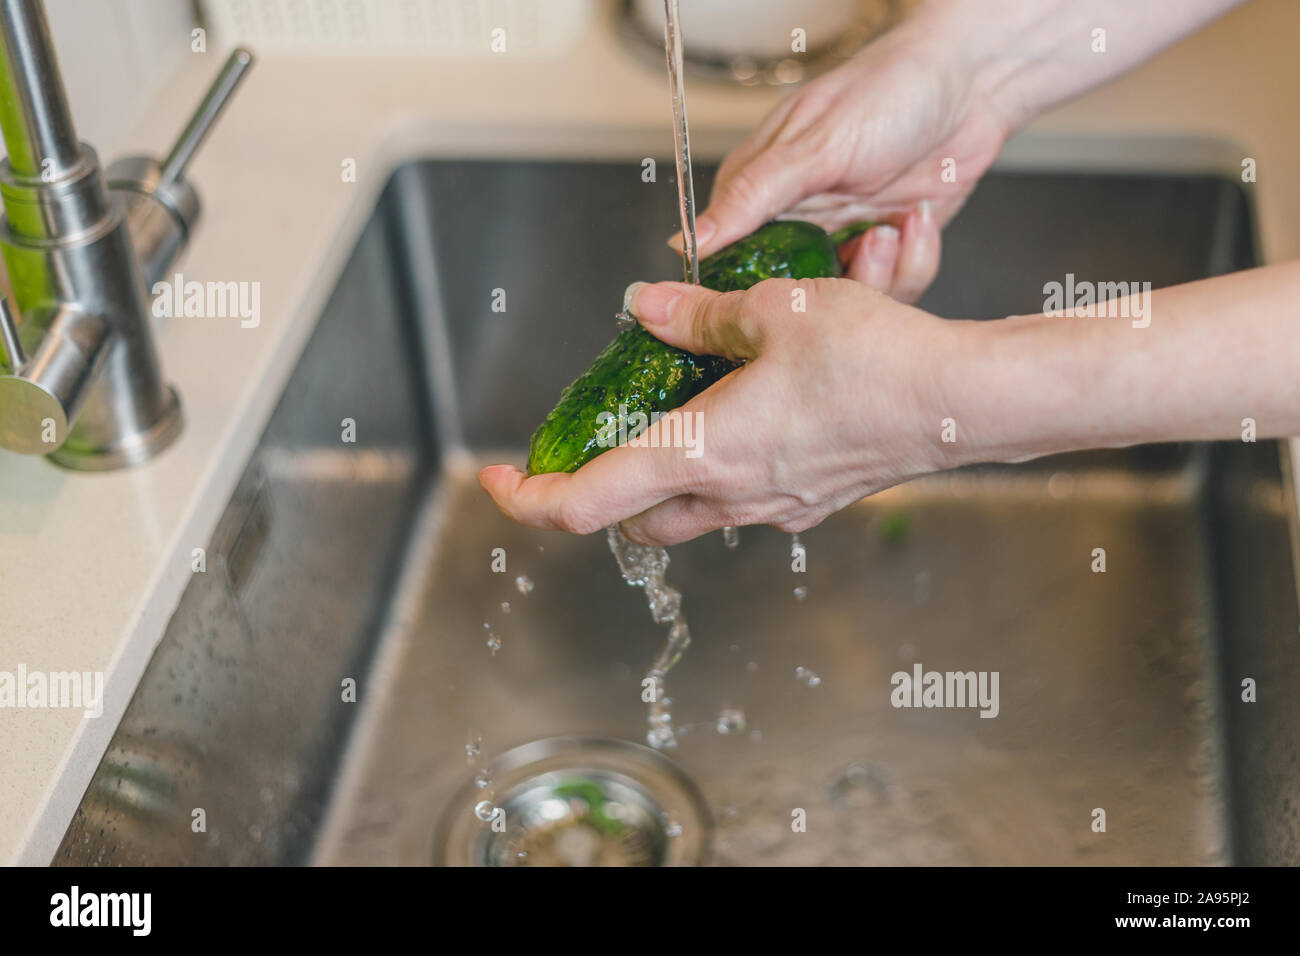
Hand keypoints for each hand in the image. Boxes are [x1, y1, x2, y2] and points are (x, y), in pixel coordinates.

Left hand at [479, 277, 966, 544]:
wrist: (960, 401)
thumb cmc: (875, 359)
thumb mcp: (774, 312)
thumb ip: (698, 315)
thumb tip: (643, 309)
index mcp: (702, 452)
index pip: (584, 503)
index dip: (528, 499)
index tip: (501, 478)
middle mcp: (729, 494)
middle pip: (628, 519)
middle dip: (592, 492)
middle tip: (580, 446)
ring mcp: (770, 506)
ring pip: (682, 514)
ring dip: (651, 482)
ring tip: (654, 422)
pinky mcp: (805, 501)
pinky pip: (734, 500)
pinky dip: (708, 472)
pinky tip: (732, 419)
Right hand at [679, 12, 1014, 302]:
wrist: (972, 84)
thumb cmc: (887, 91)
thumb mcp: (812, 146)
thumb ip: (751, 198)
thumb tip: (689, 241)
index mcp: (759, 192)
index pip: (730, 261)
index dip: (747, 290)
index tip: (774, 304)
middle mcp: (797, 222)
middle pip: (792, 295)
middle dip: (830, 288)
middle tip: (859, 250)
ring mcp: (843, 240)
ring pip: (844, 301)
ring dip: (880, 274)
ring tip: (893, 228)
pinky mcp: (888, 254)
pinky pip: (891, 291)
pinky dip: (912, 263)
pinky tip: (918, 222)